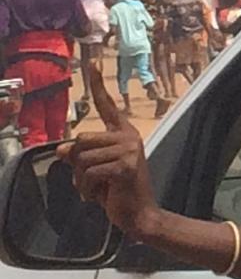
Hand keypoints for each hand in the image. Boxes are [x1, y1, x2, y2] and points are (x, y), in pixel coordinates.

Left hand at [65, 84, 156, 234]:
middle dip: (77, 165)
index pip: (106, 106)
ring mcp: (129, 150)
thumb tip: (63, 150)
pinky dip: (87, 190)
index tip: (92, 63)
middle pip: (81, 141)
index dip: (98, 85)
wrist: (138, 215)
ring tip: (98, 189)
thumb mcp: (94, 171)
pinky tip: (101, 196)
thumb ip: (80, 156)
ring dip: (81, 181)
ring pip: (82, 159)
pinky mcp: (125, 166)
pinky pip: (89, 173)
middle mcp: (128, 137)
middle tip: (93, 181)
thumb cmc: (117, 191)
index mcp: (122, 134)